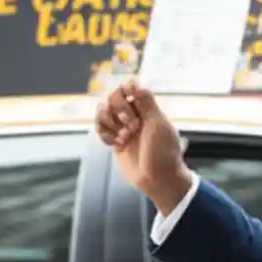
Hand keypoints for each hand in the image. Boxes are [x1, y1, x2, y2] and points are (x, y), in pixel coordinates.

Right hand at [95, 79, 192, 213]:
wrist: (156, 179)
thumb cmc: (163, 153)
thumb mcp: (158, 125)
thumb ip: (147, 103)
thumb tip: (136, 82)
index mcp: (147, 107)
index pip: (130, 86)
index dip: (126, 90)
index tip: (131, 100)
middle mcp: (134, 114)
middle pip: (113, 96)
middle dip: (119, 110)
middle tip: (132, 127)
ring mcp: (123, 127)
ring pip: (103, 110)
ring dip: (110, 123)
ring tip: (124, 137)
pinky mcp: (114, 139)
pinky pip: (99, 127)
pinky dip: (104, 134)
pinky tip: (115, 144)